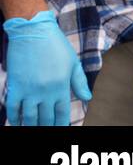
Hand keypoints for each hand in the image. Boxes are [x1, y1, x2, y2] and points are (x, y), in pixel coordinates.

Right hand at [2, 9, 91, 124]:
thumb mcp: (72, 62)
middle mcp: (46, 91)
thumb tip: (87, 98)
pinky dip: (14, 118)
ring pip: (29, 117)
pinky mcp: (15, 86)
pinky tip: (17, 123)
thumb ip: (79, 82)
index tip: (61, 130)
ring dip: (31, 126)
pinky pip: (12, 108)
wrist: (33, 32)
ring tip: (32, 131)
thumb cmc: (56, 46)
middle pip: (46, 118)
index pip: (62, 113)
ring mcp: (29, 90)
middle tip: (46, 132)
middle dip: (46, 127)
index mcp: (62, 86)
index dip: (61, 124)